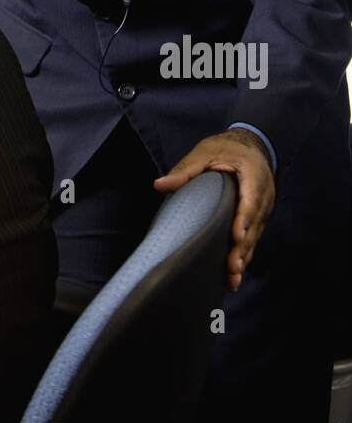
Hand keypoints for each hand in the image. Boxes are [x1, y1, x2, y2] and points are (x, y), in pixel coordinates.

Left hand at [154, 130, 274, 292]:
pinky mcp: (257, 218)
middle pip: (254, 225)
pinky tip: (234, 274)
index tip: (235, 237)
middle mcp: (262, 195)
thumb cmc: (227, 148)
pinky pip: (252, 238)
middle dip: (242, 248)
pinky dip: (244, 254)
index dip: (244, 220)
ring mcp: (262, 209)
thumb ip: (186, 169)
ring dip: (244, 257)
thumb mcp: (205, 152)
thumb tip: (159, 185)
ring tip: (232, 278)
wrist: (251, 145)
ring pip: (254, 236)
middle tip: (231, 268)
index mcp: (253, 175)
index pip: (250, 201)